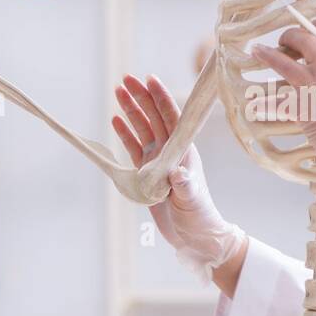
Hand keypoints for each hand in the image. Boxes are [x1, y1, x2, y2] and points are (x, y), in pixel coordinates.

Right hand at [111, 73, 244, 283]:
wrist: (195, 237)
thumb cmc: (199, 217)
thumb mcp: (192, 201)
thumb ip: (184, 186)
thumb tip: (177, 173)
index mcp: (184, 151)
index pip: (172, 117)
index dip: (161, 97)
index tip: (149, 79)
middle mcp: (171, 151)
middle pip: (154, 117)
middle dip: (141, 97)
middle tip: (125, 79)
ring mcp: (158, 161)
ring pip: (142, 129)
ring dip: (131, 111)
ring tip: (117, 92)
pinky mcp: (147, 174)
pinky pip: (134, 148)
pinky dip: (125, 134)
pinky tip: (115, 120)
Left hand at [250, 17, 315, 194]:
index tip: (309, 28)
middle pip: (303, 39)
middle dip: (290, 36)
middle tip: (284, 41)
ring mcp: (313, 86)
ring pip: (281, 61)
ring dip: (267, 54)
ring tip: (257, 51)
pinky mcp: (300, 108)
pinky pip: (274, 100)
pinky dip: (263, 101)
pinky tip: (254, 101)